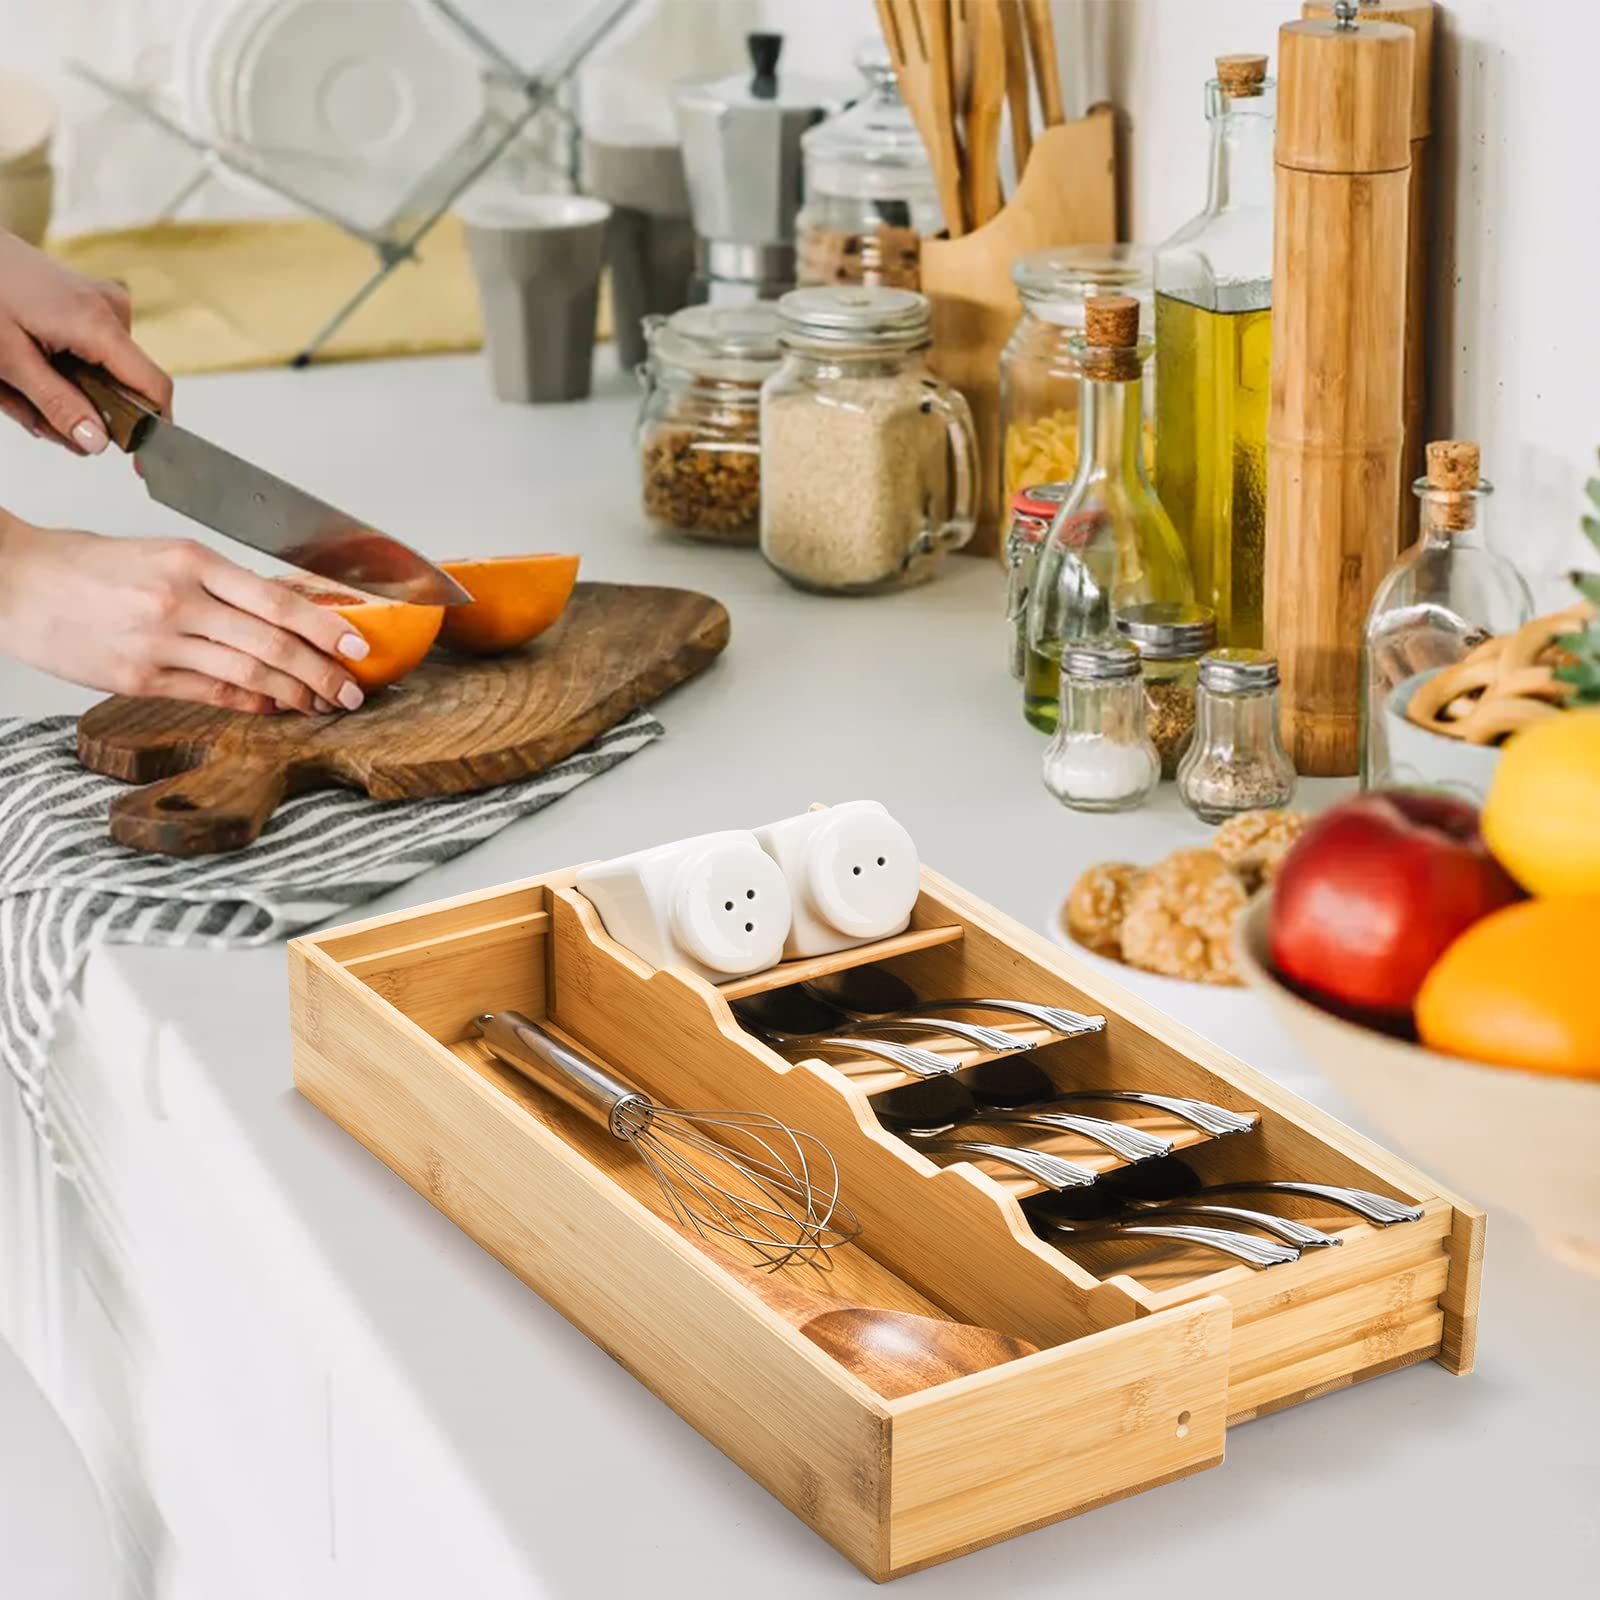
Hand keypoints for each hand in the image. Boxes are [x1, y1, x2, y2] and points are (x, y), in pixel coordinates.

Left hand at [0, 229, 172, 452]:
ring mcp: (105, 305)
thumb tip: (97, 442)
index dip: (151, 429)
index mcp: (99, 324)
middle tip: (33, 418)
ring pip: (102, 373)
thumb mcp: (9, 358)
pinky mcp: (92, 303)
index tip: (137, 460)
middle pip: (121, 387)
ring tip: (15, 388)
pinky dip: (61, 369)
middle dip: (79, 411)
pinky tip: (28, 367)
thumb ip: (56, 404)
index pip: (154, 389)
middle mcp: (113, 312)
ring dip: (62, 391)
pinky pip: (91, 353)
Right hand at [0, 517, 369, 714]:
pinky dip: (250, 703)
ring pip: (248, 675)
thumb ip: (220, 583)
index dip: (326, 628)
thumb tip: (284, 608)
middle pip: (272, 644)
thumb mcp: (162, 555)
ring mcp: (159, 643)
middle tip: (352, 690)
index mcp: (191, 561)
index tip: (358, 645)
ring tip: (322, 703)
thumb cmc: (89, 566)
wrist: (15, 583)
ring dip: (295, 694)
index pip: (278, 599)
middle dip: (323, 672)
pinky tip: (274, 707)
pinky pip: (211, 694)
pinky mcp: (139, 679)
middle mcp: (179, 601)